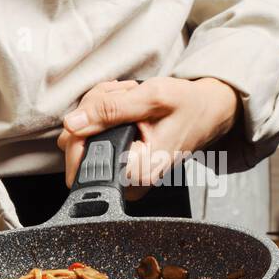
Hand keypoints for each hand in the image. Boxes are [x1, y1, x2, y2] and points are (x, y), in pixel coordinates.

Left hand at [57, 77, 239, 198]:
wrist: (206, 111)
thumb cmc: (187, 105)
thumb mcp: (152, 97)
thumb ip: (110, 109)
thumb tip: (72, 124)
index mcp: (138, 172)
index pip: (80, 163)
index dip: (79, 133)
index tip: (98, 108)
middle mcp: (127, 183)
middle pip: (74, 152)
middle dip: (90, 115)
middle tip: (118, 95)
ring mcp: (121, 177)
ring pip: (79, 144)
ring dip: (95, 113)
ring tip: (124, 99)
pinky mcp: (117, 167)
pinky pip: (90, 144)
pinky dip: (99, 120)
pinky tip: (121, 108)